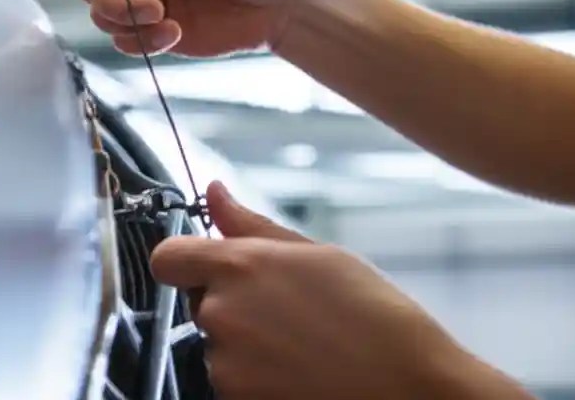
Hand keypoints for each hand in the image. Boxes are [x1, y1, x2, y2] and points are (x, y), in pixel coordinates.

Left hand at [152, 182, 533, 399]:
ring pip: (217, 344)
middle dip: (229, 302)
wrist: (407, 386)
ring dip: (244, 343)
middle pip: (198, 301)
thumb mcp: (318, 255)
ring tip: (301, 344)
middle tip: (285, 310)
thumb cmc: (374, 317)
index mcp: (239, 267)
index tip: (208, 266)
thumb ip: (252, 225)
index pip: (168, 257)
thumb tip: (215, 194)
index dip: (186, 260)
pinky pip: (231, 380)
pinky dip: (255, 378)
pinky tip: (298, 370)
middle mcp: (222, 314)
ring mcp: (226, 364)